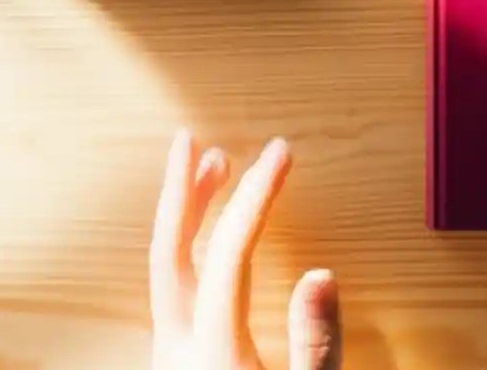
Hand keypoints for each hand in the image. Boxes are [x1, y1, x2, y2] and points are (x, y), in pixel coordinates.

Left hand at [150, 132, 340, 369]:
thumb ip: (317, 345)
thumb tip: (322, 275)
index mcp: (213, 354)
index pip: (230, 254)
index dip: (256, 196)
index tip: (280, 153)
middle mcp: (176, 351)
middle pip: (169, 254)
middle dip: (180, 190)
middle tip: (189, 139)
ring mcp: (167, 357)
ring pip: (164, 271)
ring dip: (182, 216)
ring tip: (210, 172)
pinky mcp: (173, 364)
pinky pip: (171, 289)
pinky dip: (185, 247)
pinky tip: (205, 237)